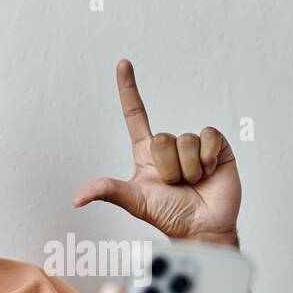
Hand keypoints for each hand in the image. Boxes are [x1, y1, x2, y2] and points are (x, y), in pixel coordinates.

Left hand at [72, 59, 241, 243]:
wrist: (203, 229)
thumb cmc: (170, 216)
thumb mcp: (135, 202)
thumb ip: (107, 192)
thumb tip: (77, 199)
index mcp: (147, 154)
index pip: (135, 114)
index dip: (129, 89)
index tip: (122, 63)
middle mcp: (170, 146)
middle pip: (163, 138)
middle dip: (169, 167)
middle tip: (176, 185)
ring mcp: (194, 145)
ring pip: (185, 140)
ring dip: (189, 168)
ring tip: (194, 183)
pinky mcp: (216, 146)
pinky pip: (208, 137)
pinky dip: (208, 159)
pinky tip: (210, 172)